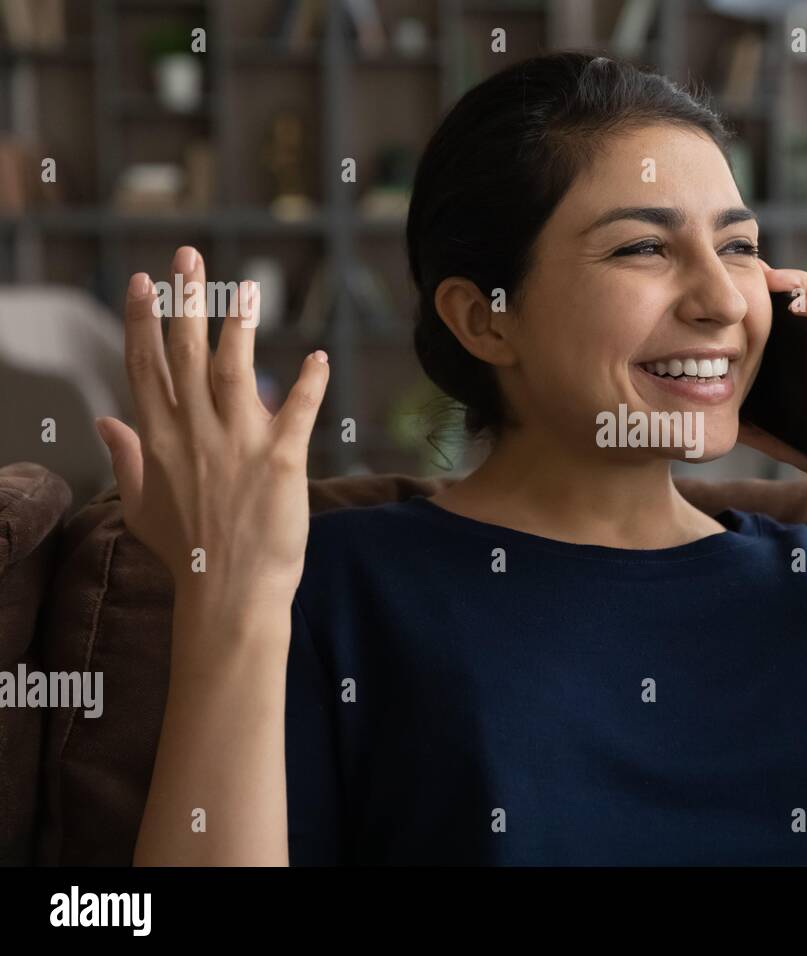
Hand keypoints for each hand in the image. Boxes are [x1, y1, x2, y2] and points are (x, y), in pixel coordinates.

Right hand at [94, 246, 329, 621]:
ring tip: (246, 285)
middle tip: (188, 256)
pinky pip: (297, 411)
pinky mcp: (281, 461)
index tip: (140, 281)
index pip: (145, 366)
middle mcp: (193, 433)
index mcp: (157, 440)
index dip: (142, 320)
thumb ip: (124, 458)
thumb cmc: (184, 555)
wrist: (226, 596)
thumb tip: (103, 420)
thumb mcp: (139, 506)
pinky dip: (309, 383)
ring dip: (240, 325)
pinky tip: (317, 356)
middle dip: (185, 299)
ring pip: (236, 369)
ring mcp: (237, 444)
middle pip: (186, 353)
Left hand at [738, 261, 806, 494]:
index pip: (785, 323)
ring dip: (798, 281)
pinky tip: (802, 305)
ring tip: (773, 283)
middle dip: (777, 284)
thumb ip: (756, 428)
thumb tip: (723, 419)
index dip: (763, 305)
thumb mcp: (783, 437)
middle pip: (804, 300)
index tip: (737, 298)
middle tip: (751, 277)